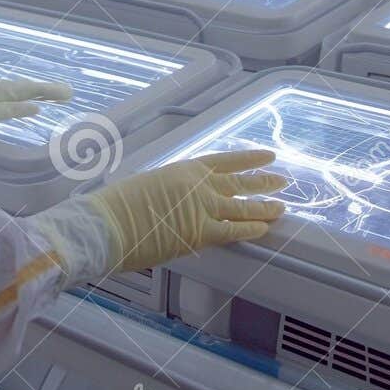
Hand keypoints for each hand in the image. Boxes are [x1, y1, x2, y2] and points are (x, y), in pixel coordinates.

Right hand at [87, 149, 286, 273]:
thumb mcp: (149, 185)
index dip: (249, 158)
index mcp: (184, 168)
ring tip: (281, 206)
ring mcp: (202, 207)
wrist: (107, 223)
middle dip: (263, 181)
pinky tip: (264, 229)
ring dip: (264, 206)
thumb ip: (172, 191)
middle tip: (282, 180)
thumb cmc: (118, 206)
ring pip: (243, 206)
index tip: (266, 156)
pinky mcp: (201, 232)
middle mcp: (199, 184)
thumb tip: (179, 202)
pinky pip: (234, 230)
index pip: (225, 161)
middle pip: (240, 182)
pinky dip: (250, 229)